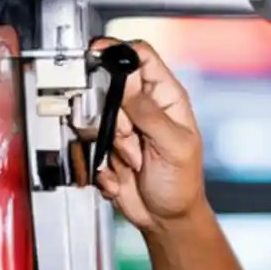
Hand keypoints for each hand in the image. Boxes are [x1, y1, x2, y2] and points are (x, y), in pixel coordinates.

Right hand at [92, 38, 205, 230]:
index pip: (141, 57)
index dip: (119, 50)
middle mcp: (142, 108)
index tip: (99, 53)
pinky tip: (123, 174)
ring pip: (95, 118)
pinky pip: (89, 146)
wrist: (166, 218)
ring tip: (133, 161)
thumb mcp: (173, 145)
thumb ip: (148, 112)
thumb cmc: (182, 183)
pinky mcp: (105, 148)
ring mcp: (122, 127)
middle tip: (131, 137)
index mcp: (166, 98)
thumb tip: (127, 79)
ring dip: (111, 145)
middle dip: (115, 117)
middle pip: (109, 88)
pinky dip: (103, 165)